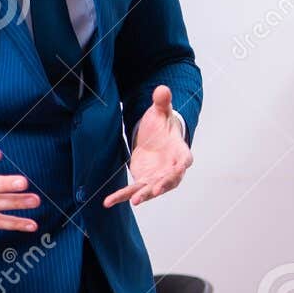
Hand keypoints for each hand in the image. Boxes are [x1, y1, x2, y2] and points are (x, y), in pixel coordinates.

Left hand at [105, 85, 192, 206]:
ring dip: (143, 195)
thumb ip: (162, 103)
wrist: (155, 138)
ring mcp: (158, 177)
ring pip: (151, 189)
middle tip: (154, 191)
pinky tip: (108, 202)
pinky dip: (121, 197)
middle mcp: (172, 169)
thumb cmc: (162, 126)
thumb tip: (162, 90)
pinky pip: (133, 190)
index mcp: (180, 152)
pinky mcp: (144, 181)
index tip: (181, 168)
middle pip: (169, 179)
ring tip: (134, 201)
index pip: (184, 159)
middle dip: (162, 185)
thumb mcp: (161, 112)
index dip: (182, 165)